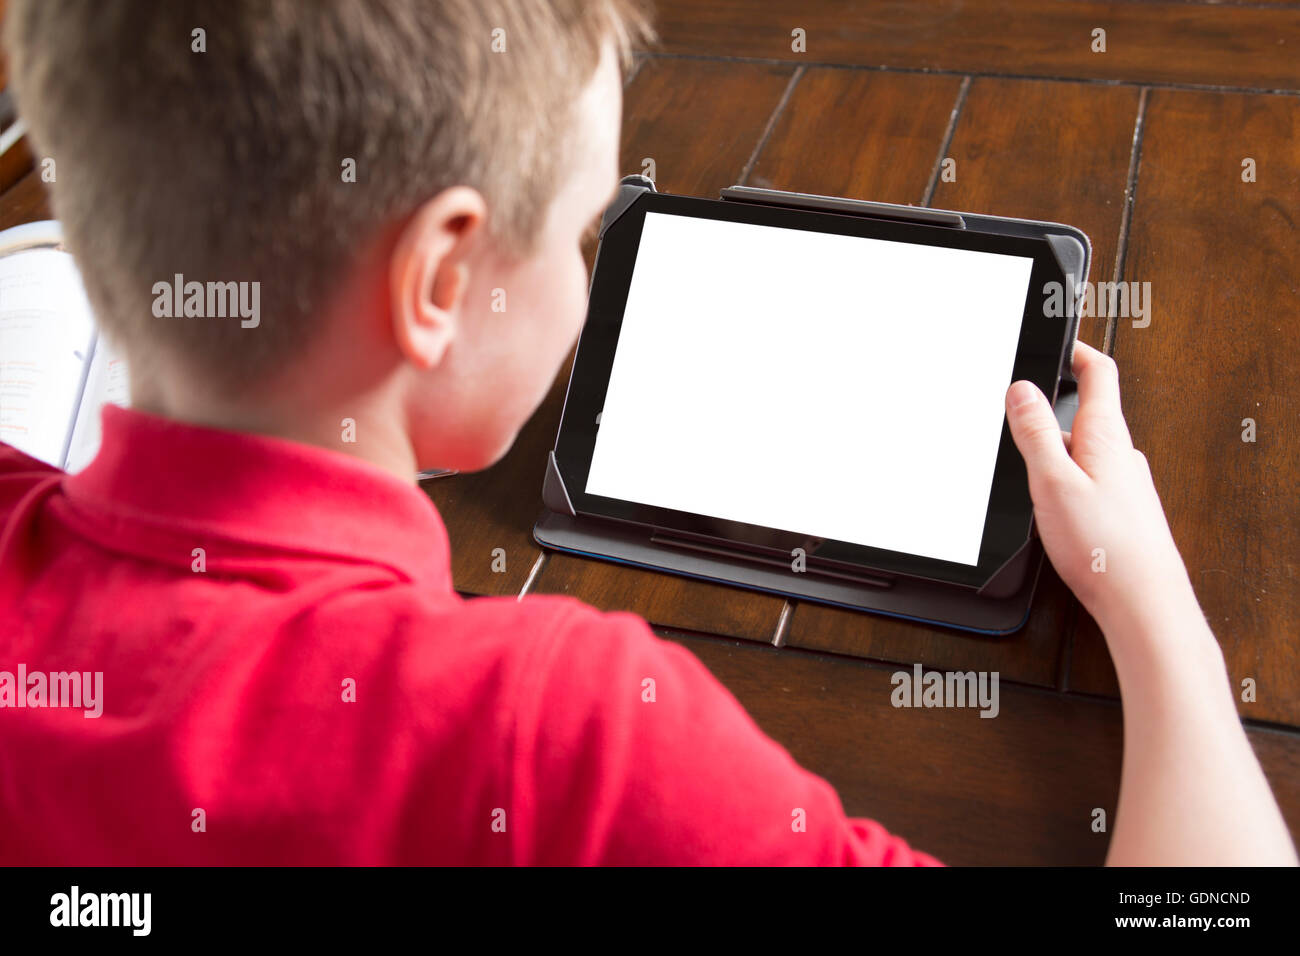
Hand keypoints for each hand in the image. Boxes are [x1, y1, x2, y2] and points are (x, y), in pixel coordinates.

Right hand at [1004, 341, 1202, 641]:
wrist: (1142, 599)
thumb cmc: (1104, 546)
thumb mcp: (1052, 482)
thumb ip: (1036, 433)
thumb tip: (1021, 389)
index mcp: (1106, 435)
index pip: (1099, 372)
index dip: (1076, 349)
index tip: (1057, 340)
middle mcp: (1121, 453)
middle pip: (1089, 410)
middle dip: (1052, 406)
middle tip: (1019, 409)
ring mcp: (1125, 482)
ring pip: (1086, 450)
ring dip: (1057, 448)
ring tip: (1028, 465)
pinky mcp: (1122, 509)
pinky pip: (1090, 478)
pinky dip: (1067, 478)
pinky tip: (1051, 504)